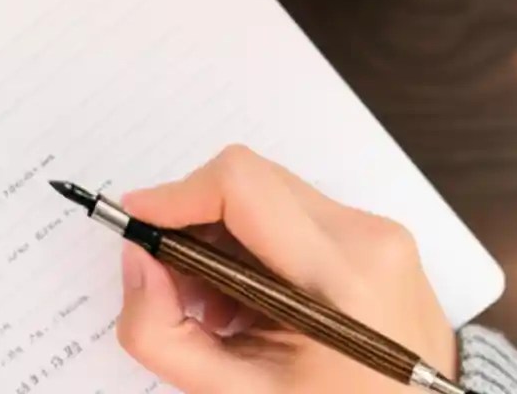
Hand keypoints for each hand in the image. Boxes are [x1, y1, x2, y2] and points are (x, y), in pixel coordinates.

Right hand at [116, 145, 455, 393]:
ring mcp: (379, 230)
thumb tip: (137, 260)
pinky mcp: (378, 233)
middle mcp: (368, 236)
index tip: (136, 222)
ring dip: (223, 236)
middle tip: (176, 286)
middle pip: (249, 181)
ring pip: (268, 193)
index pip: (242, 185)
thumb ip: (164, 334)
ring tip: (221, 307)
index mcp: (340, 278)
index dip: (175, 194)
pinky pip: (296, 211)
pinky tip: (254, 301)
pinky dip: (256, 245)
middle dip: (194, 223)